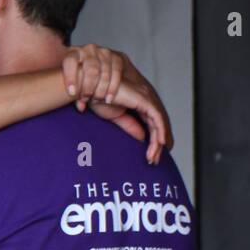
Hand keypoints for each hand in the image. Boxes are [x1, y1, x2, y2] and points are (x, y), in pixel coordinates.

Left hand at [62, 43, 125, 110]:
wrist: (100, 66)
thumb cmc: (83, 75)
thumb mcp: (76, 82)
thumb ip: (76, 94)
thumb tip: (81, 107)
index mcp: (74, 52)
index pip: (70, 61)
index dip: (70, 77)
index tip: (72, 93)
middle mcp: (89, 49)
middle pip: (90, 69)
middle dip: (88, 86)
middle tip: (86, 98)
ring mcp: (104, 52)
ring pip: (104, 72)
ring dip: (101, 89)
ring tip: (97, 99)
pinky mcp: (116, 57)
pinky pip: (116, 72)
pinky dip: (112, 87)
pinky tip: (108, 98)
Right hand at [63, 45, 172, 163]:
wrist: (89, 88)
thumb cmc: (98, 98)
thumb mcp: (116, 117)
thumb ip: (130, 126)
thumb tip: (143, 137)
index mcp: (139, 103)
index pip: (152, 124)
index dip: (154, 141)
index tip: (152, 156)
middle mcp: (145, 100)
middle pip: (157, 125)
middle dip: (158, 145)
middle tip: (154, 161)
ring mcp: (145, 99)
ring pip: (158, 124)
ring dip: (157, 142)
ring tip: (153, 157)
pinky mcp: (143, 100)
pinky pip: (157, 118)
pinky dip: (160, 131)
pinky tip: (159, 144)